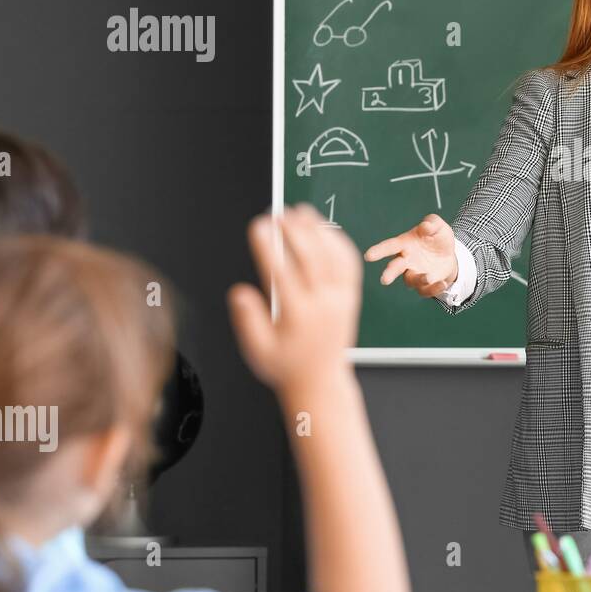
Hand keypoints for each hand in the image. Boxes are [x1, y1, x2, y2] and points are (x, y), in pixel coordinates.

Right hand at [228, 204, 361, 393]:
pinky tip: (323, 228)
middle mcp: (324, 304)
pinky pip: (349, 263)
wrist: (320, 380)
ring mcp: (342, 298)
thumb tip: (239, 292)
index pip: (283, 273)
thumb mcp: (258, 350)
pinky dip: (338, 242)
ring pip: (333, 256)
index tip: (257, 226)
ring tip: (300, 211)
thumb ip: (247, 320)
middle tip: (277, 212)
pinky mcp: (351, 296)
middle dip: (294, 231)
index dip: (269, 246)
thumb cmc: (286, 365)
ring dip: (317, 230)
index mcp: (299, 316)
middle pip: (311, 258)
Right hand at [364, 213, 458, 297]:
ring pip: (411, 281)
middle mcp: (406, 260)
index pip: (390, 246)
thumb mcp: (437, 226)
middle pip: (394, 267)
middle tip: (385, 279)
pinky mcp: (424, 285)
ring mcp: (414, 274)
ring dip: (418, 279)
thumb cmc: (437, 237)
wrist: (449, 253)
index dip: (379, 250)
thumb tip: (425, 226)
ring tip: (428, 277)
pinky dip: (433, 289)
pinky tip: (443, 283)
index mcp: (405, 244)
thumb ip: (432, 223)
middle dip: (389, 273)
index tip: (368, 255)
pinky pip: (425, 290)